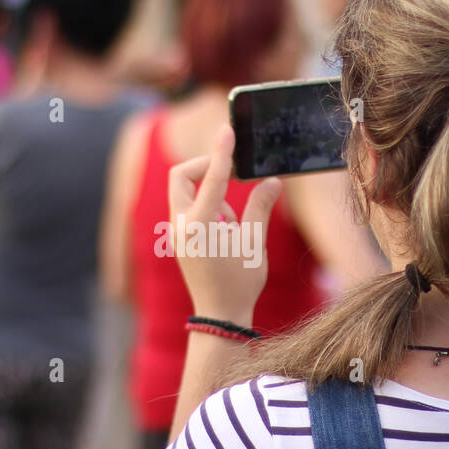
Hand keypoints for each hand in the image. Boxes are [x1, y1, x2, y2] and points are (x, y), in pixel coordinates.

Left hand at [167, 125, 280, 325]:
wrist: (219, 317)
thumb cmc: (241, 283)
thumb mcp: (255, 243)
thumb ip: (260, 208)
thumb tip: (272, 181)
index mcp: (201, 225)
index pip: (213, 178)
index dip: (222, 152)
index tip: (228, 130)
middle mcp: (181, 226)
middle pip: (182, 175)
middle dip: (204, 166)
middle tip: (230, 173)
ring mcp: (176, 234)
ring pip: (185, 193)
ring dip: (210, 194)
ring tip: (235, 226)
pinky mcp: (178, 240)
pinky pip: (187, 210)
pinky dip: (206, 209)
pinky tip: (226, 233)